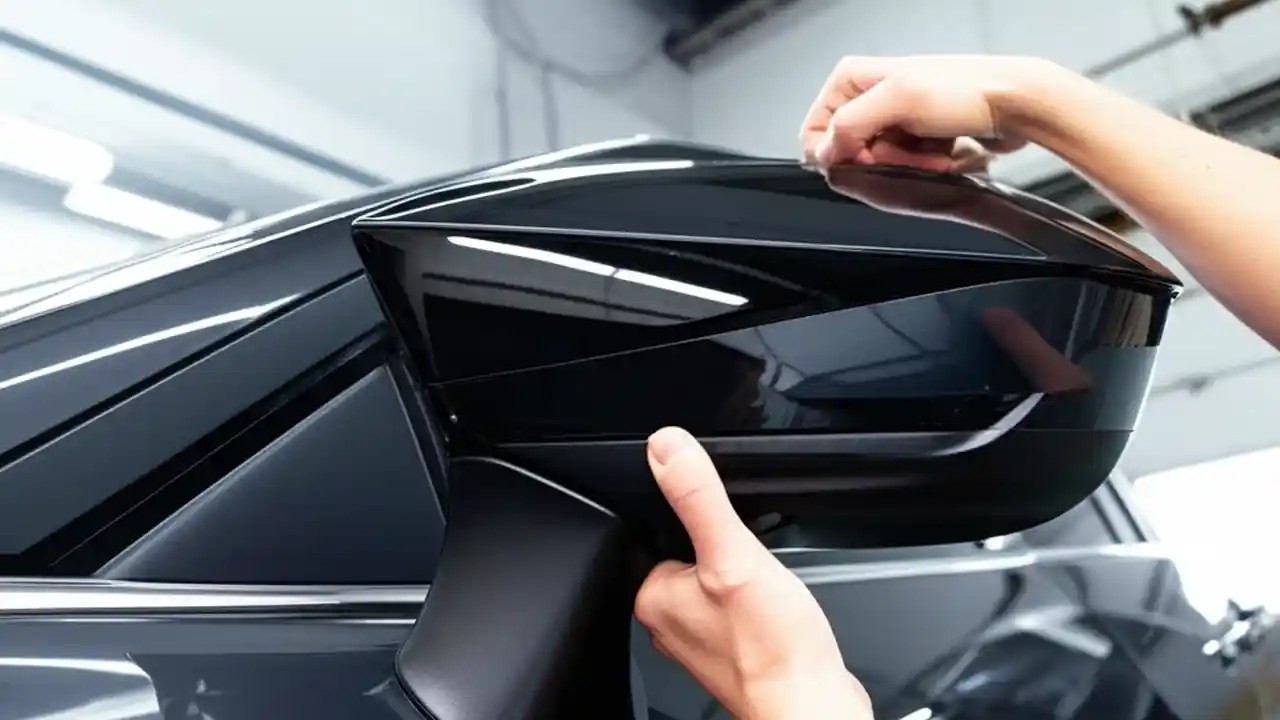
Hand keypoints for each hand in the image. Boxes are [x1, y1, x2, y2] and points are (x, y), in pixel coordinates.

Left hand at [634, 427, 871, 719]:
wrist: (811, 704)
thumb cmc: (773, 648)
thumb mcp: (734, 555)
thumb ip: (698, 498)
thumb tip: (666, 447)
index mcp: (653, 594)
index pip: (660, 527)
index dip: (696, 517)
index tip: (725, 531)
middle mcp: (670, 619)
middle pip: (693, 550)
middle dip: (726, 546)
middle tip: (751, 564)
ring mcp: (701, 635)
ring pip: (718, 576)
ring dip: (744, 572)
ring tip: (764, 588)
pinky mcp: (733, 646)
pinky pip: (738, 602)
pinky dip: (757, 597)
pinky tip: (774, 606)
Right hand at [799, 55, 1055, 171]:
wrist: (1015, 104)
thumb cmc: (966, 92)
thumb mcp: (899, 101)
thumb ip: (851, 125)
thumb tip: (824, 152)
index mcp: (851, 79)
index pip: (814, 133)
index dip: (839, 153)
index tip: (869, 155)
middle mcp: (867, 96)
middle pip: (850, 153)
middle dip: (883, 160)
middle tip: (913, 150)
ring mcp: (891, 117)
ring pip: (877, 164)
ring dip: (908, 166)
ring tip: (935, 151)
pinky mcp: (912, 136)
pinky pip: (901, 167)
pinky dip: (923, 167)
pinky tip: (943, 152)